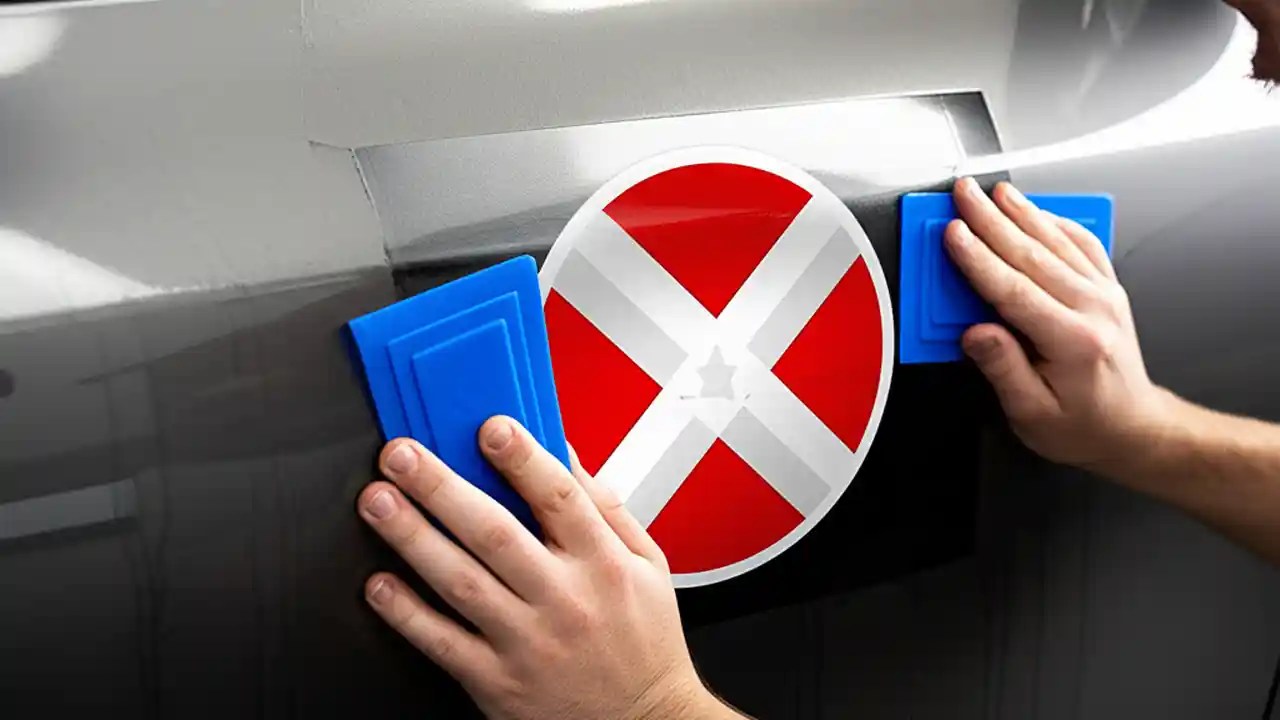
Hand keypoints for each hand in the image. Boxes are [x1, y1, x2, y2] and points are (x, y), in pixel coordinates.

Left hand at [356, 418, 737, 719]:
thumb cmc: (643, 641)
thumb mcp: (647, 563)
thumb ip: (605, 507)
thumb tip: (564, 452)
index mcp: (603, 564)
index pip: (560, 498)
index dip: (522, 458)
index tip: (489, 427)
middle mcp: (564, 600)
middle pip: (494, 533)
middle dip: (441, 487)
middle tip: (402, 455)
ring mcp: (527, 643)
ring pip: (460, 581)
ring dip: (411, 537)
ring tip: (378, 501)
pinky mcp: (498, 681)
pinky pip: (442, 643)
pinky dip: (406, 613)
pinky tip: (379, 584)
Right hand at [945, 178, 1171, 474]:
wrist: (1132, 428)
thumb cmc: (1082, 426)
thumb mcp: (1032, 413)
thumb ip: (1002, 369)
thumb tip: (976, 334)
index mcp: (1072, 342)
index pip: (1013, 289)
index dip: (978, 259)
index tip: (953, 234)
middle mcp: (1093, 310)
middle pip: (1032, 254)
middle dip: (991, 219)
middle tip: (964, 195)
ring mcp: (1104, 295)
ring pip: (1056, 242)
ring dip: (1021, 212)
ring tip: (994, 192)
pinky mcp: (1108, 290)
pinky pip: (1083, 245)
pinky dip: (1058, 221)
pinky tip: (1039, 210)